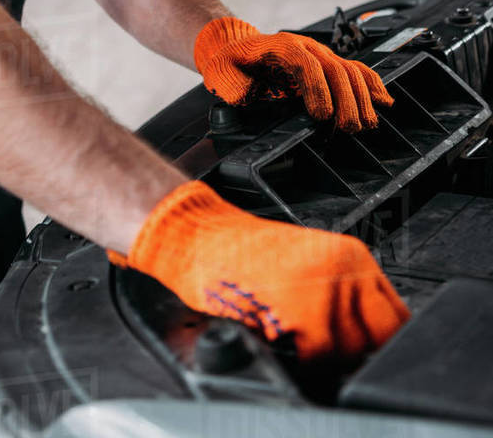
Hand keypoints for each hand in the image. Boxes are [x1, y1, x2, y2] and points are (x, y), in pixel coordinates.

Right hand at [109, 180, 409, 365]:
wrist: (200, 236)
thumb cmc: (243, 254)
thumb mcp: (309, 264)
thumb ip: (344, 294)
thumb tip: (369, 340)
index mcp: (353, 257)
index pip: (398, 316)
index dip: (385, 342)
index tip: (368, 353)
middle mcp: (347, 269)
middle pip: (382, 338)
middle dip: (358, 353)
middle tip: (325, 350)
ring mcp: (328, 289)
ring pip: (351, 353)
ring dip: (326, 358)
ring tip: (295, 339)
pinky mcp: (302, 310)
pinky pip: (320, 359)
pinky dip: (303, 362)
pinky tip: (282, 339)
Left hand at [195, 16, 393, 131]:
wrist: (236, 48)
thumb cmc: (230, 63)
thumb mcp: (222, 73)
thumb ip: (234, 85)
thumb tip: (249, 95)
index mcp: (280, 46)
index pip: (305, 63)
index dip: (317, 89)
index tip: (322, 115)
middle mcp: (305, 46)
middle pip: (333, 67)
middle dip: (345, 99)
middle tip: (348, 128)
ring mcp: (320, 54)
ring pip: (349, 70)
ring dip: (361, 97)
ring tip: (365, 124)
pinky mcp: (328, 63)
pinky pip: (356, 69)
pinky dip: (372, 84)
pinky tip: (383, 101)